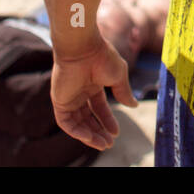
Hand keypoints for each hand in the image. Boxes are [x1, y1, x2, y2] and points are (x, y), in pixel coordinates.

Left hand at [51, 34, 137, 149]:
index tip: (116, 132)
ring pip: (77, 123)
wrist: (82, 48)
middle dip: (98, 131)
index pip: (99, 107)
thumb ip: (124, 92)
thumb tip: (134, 105)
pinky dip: (77, 132)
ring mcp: (68, 97)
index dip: (107, 120)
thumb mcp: (119, 76)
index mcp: (93, 84)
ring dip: (89, 135)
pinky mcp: (59, 101)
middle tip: (109, 143)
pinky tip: (90, 137)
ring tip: (102, 145)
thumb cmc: (102, 57)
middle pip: (88, 117)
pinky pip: (66, 122)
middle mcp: (79, 92)